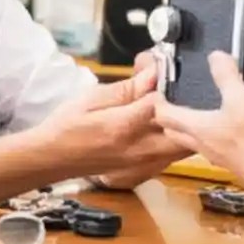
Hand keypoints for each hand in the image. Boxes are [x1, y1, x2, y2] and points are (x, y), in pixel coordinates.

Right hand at [40, 63, 188, 181]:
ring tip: (177, 108)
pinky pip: (173, 157)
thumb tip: (155, 72)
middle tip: (184, 92)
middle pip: (186, 132)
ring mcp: (144, 166)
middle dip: (190, 110)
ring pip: (184, 148)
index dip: (167, 82)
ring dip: (187, 127)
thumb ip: (127, 89)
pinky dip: (176, 142)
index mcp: (124, 127)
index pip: (164, 102)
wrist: (53, 159)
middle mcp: (140, 150)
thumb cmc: (68, 124)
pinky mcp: (144, 173)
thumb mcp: (93, 98)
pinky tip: (166, 129)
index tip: (164, 70)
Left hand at [154, 52, 243, 211]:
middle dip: (169, 113)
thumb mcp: (242, 98)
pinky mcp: (229, 160)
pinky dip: (209, 132)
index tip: (163, 84)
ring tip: (199, 106)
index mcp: (195, 127)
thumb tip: (215, 56)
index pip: (162, 114)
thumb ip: (226, 76)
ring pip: (189, 138)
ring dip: (188, 124)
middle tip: (177, 95)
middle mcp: (199, 143)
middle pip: (171, 129)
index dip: (158, 98)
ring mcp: (214, 154)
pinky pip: (209, 144)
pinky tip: (225, 123)